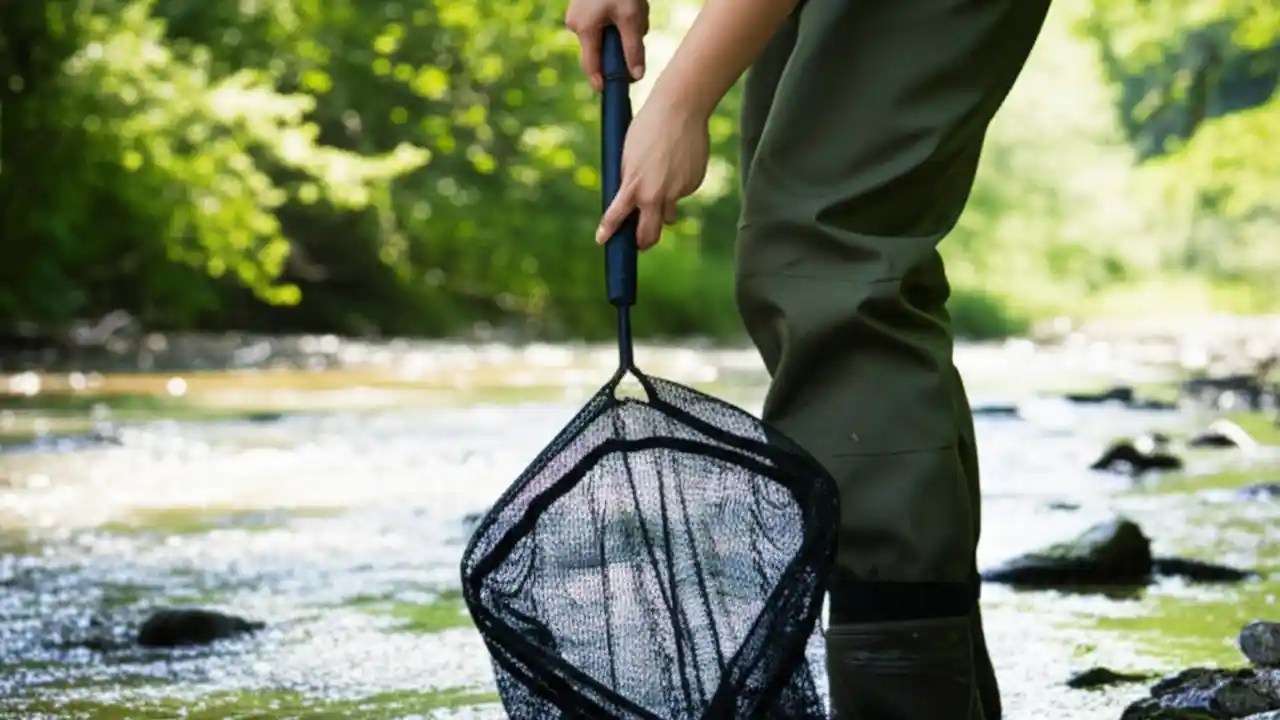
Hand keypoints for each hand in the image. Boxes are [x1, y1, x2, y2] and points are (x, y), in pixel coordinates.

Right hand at [564, 0, 647, 90]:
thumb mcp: (631, 17)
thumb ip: (634, 49)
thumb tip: (636, 77)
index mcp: (585, 30)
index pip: (591, 67)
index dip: (601, 81)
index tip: (611, 92)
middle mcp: (575, 25)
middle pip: (598, 52)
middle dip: (617, 50)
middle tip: (638, 33)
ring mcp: (576, 16)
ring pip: (600, 37)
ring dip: (618, 34)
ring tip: (633, 13)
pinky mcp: (580, 8)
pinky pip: (598, 24)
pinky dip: (613, 22)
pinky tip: (624, 6)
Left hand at [595, 94, 708, 250]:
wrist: (680, 109)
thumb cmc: (648, 127)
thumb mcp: (629, 156)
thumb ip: (629, 181)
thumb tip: (629, 202)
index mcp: (633, 186)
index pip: (616, 217)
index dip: (607, 232)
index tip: (602, 240)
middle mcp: (656, 195)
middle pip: (649, 235)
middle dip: (642, 242)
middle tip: (639, 243)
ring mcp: (678, 192)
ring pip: (668, 215)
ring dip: (662, 211)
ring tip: (661, 185)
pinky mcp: (693, 184)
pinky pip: (682, 194)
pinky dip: (678, 187)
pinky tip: (677, 163)